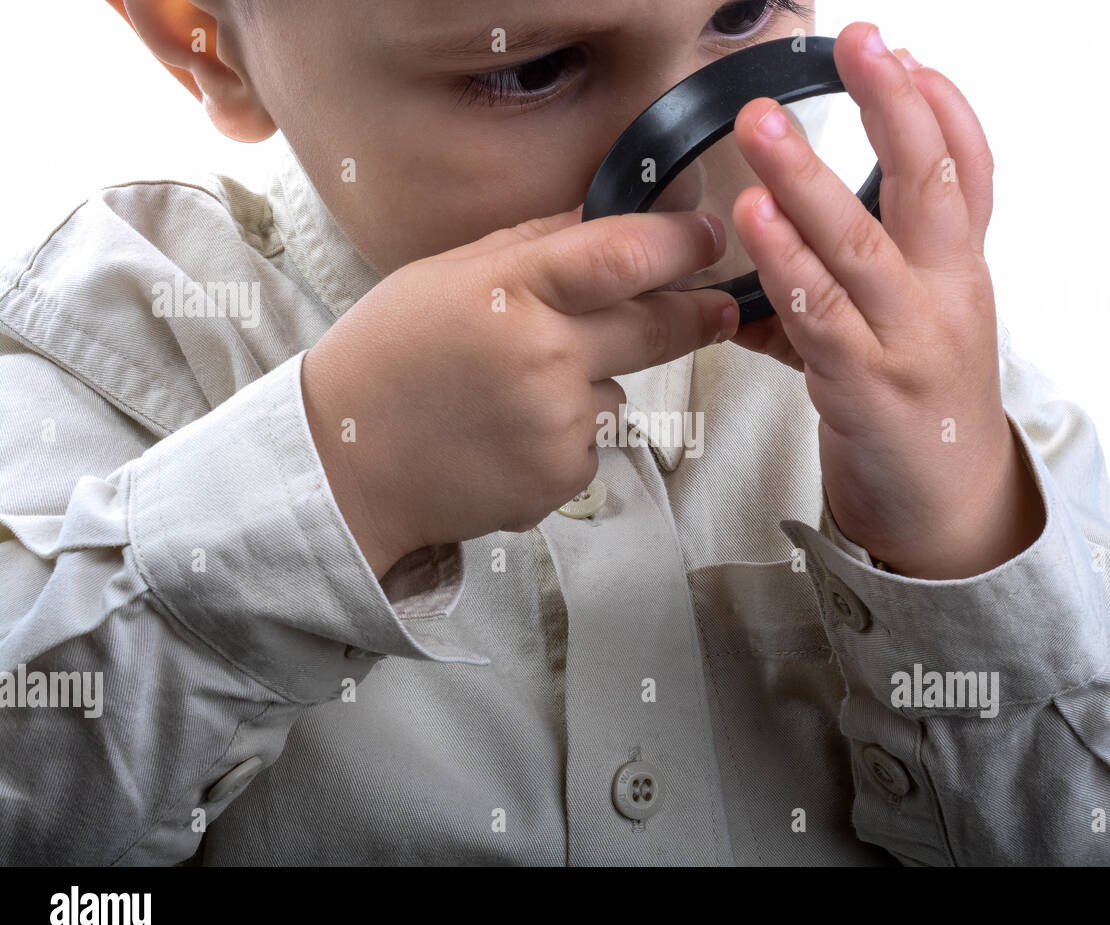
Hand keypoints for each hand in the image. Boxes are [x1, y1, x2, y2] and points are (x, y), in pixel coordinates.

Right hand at [301, 207, 737, 578]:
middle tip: (718, 305)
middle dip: (696, 312)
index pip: (624, 254)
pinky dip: (567, 434)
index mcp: (511, 291)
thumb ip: (532, 244)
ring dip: (592, 384)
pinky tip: (508, 435)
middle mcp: (546, 357)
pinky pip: (593, 441)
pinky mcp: (563, 476)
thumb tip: (608, 218)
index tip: (708, 236)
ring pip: (618, 391)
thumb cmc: (389, 357)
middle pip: (656, 325)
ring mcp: (559, 424)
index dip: (681, 242)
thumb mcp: (446, 275)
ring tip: (512, 395)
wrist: (347, 464)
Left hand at [728, 22, 1043, 579]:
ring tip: (766, 126)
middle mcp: (946, 298)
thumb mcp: (904, 330)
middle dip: (895, 108)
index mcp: (960, 275)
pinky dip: (784, 265)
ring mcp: (910, 343)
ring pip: (864, 246)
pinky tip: (753, 223)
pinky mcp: (868, 388)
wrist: (949, 513)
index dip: (944, 109)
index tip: (908, 54)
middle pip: (930, 187)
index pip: (971, 175)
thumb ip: (848, 279)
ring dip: (812, 181)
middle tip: (861, 44)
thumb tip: (780, 236)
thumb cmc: (921, 413)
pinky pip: (819, 317)